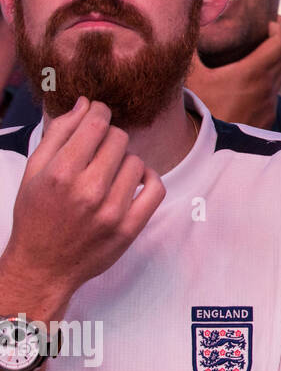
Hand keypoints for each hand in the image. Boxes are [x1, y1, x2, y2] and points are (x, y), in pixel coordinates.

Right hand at [0, 98, 163, 317]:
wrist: (43, 266)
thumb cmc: (35, 216)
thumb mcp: (34, 172)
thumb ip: (58, 134)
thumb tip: (85, 103)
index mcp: (60, 173)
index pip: (97, 124)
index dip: (100, 113)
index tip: (99, 115)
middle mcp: (88, 191)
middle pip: (119, 139)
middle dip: (110, 138)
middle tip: (98, 151)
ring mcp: (112, 211)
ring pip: (137, 162)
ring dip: (125, 161)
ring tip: (108, 173)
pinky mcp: (130, 228)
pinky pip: (156, 188)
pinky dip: (149, 179)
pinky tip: (134, 182)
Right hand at [186, 18, 280, 128]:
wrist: (204, 149)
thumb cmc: (196, 110)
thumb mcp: (191, 77)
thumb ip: (191, 50)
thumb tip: (185, 26)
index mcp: (253, 74)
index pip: (280, 45)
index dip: (279, 29)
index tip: (273, 19)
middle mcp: (267, 89)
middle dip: (279, 40)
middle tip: (270, 28)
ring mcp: (269, 106)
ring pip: (279, 77)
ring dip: (274, 62)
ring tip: (260, 51)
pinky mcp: (265, 120)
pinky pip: (272, 94)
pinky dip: (268, 81)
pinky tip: (253, 80)